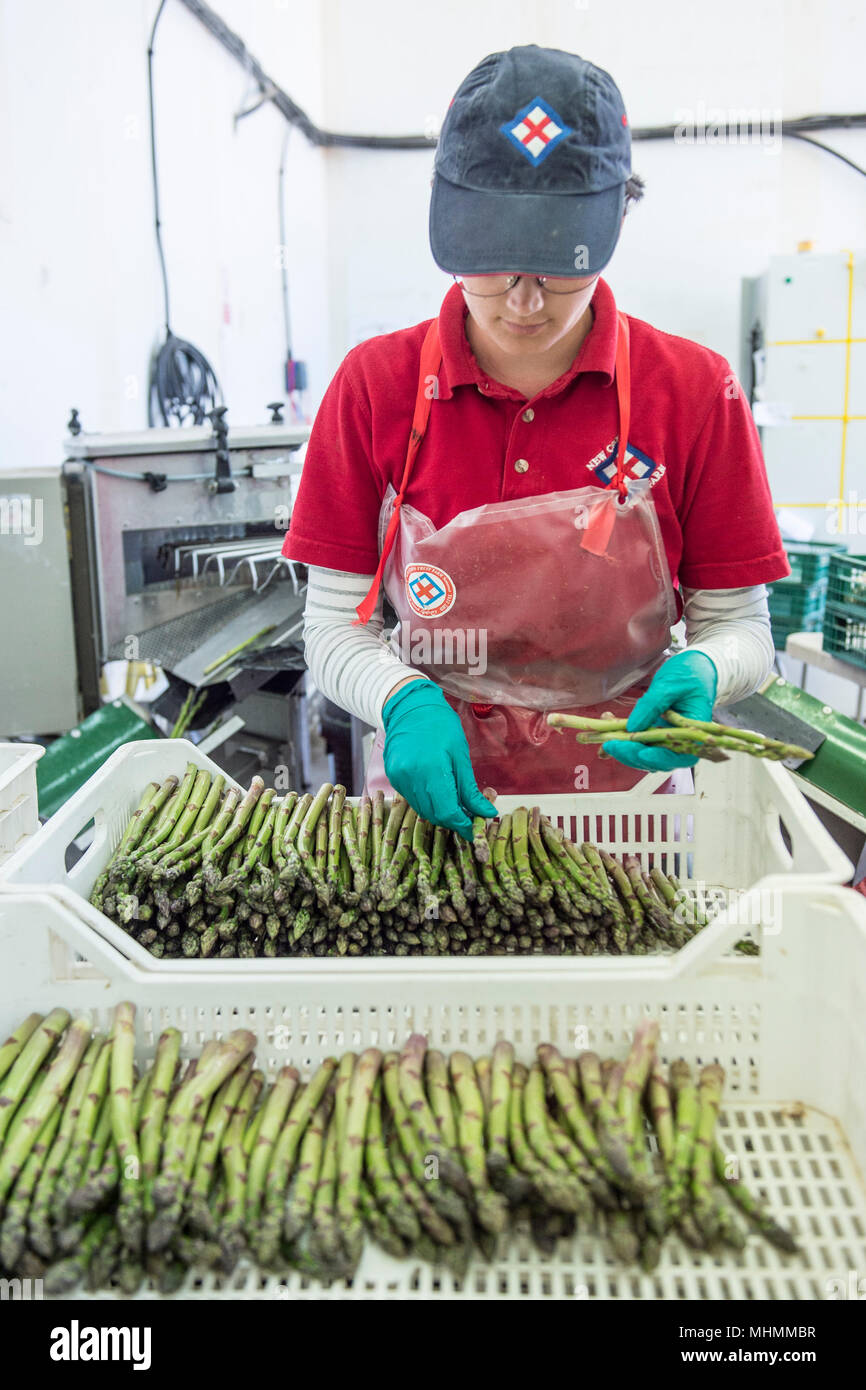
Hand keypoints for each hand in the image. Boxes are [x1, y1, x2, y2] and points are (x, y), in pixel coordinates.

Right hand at [382, 679, 496, 838]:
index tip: (476, 828)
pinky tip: (439, 792)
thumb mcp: (461, 756)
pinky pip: (413, 799)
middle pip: (434, 814)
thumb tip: (487, 812)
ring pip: (422, 809)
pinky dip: (428, 801)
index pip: (447, 811)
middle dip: (453, 820)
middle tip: (470, 817)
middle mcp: (410, 777)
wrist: (409, 707)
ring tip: (457, 805)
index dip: (463, 824)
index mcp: (430, 770)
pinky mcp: (393, 778)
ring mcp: (398, 779)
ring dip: (441, 812)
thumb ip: (470, 790)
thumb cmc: (440, 725)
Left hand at [601, 651, 717, 771]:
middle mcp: (680, 741)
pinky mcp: (654, 734)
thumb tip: (632, 727)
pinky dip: (620, 737)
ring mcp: (665, 739)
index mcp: (694, 733)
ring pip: (643, 754)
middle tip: (609, 744)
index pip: (678, 756)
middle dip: (631, 754)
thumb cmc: (690, 674)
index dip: (659, 759)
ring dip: (622, 747)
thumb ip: (652, 706)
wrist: (694, 668)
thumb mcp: (671, 684)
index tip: (641, 752)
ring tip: (604, 729)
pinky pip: (637, 742)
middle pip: (656, 760)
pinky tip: (607, 722)